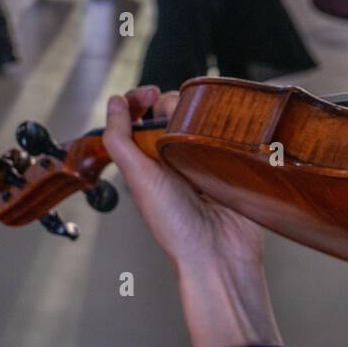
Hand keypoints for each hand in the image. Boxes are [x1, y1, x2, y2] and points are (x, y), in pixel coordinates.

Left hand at [103, 86, 282, 346]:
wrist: (219, 253)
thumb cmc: (176, 226)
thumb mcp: (140, 179)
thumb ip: (120, 140)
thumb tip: (112, 102)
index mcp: (150, 160)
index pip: (141, 117)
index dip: (141, 99)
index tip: (149, 93)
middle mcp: (177, 158)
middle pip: (175, 111)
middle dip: (175, 104)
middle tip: (180, 119)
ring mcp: (208, 159)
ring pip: (204, 118)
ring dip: (206, 113)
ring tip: (206, 126)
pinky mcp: (235, 163)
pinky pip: (233, 133)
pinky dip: (232, 125)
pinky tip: (232, 126)